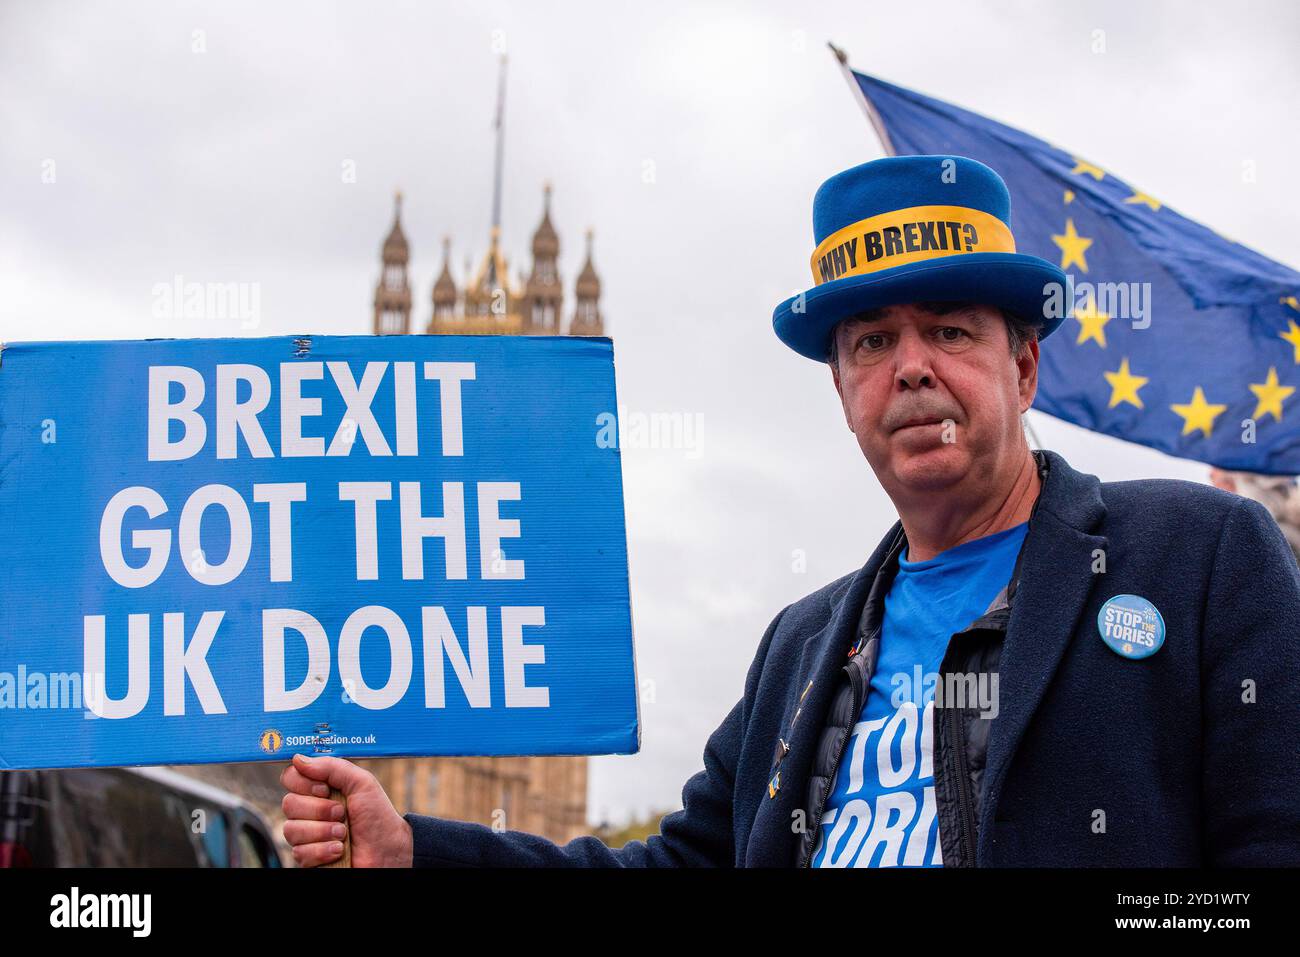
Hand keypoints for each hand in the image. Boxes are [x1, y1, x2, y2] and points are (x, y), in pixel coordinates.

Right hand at [280, 753, 413, 866]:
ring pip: (291, 830)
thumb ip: (332, 767)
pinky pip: (299, 853)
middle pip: (289, 804)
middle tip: (341, 813)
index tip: (325, 789)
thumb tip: (298, 759)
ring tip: (343, 833)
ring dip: (323, 831)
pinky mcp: (307, 857)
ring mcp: (306, 834)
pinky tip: (338, 850)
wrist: (387, 848)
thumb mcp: (361, 782)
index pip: (290, 777)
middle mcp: (308, 810)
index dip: (304, 783)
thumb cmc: (377, 815)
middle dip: (320, 810)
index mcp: (319, 788)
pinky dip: (323, 850)